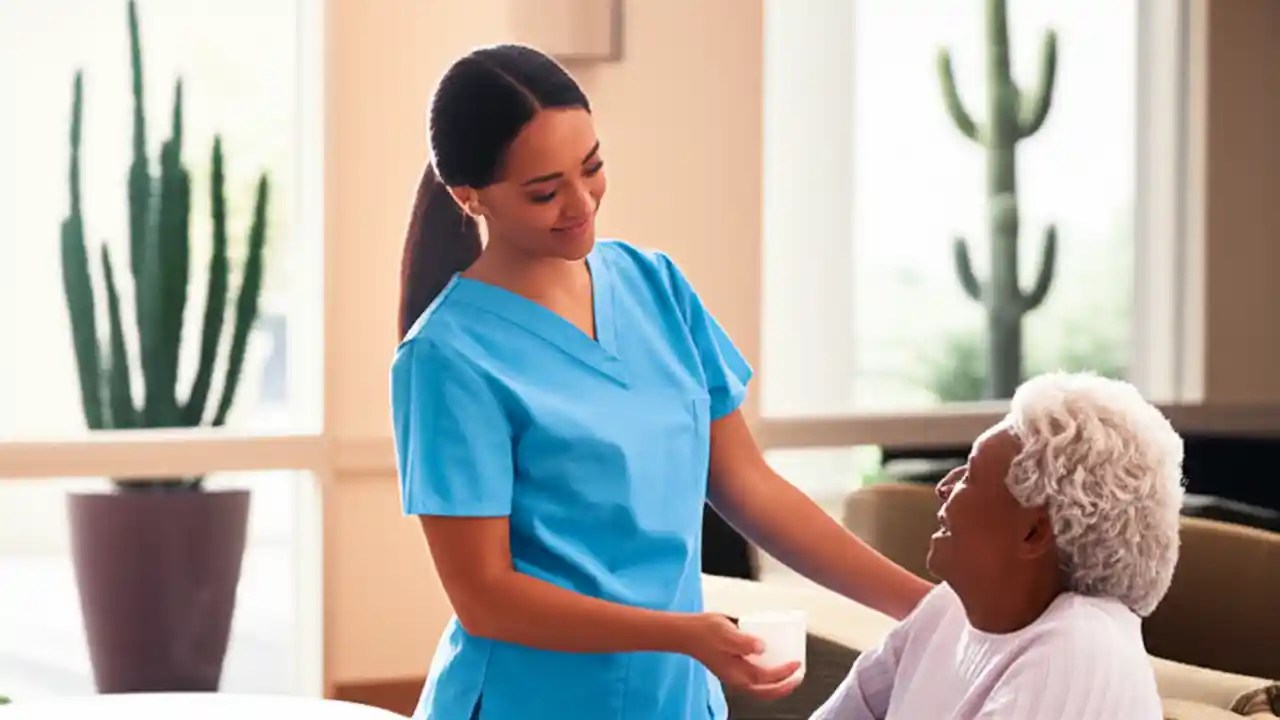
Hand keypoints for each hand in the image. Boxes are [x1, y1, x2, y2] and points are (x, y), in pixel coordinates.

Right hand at [679, 613, 803, 700]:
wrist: (686, 632)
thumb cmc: (704, 631)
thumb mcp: (725, 633)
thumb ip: (743, 641)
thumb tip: (762, 647)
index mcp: (737, 675)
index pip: (767, 679)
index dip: (784, 673)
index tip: (797, 662)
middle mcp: (737, 679)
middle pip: (766, 691)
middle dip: (786, 686)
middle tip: (800, 674)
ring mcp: (735, 674)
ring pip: (761, 687)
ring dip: (778, 683)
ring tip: (791, 672)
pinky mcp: (733, 667)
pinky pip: (756, 677)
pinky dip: (768, 675)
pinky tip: (773, 660)